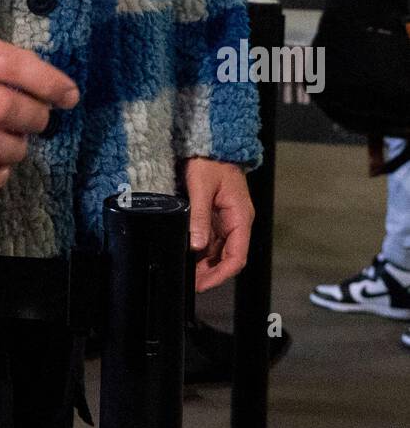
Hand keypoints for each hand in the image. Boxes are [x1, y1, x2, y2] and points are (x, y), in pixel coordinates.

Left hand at [184, 157, 253, 292]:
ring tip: (187, 272)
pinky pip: (212, 238)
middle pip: (228, 257)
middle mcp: (237, 221)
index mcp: (240, 217)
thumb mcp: (201, 187)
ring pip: (219, 250)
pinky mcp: (217, 214)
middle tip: (191, 283)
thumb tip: (196, 246)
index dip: (221, 274)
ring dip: (205, 263)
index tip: (202, 284)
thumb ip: (200, 217)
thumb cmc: (209, 161)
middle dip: (211, 273)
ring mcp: (227, 219)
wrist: (211, 142)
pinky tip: (189, 255)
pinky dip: (202, 249)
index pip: (237, 257)